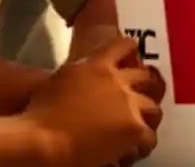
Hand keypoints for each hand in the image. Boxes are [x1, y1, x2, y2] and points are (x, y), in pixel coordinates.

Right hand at [25, 37, 164, 166]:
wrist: (45, 141)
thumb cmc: (41, 112)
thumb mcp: (60, 78)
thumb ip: (81, 70)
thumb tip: (88, 70)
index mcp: (98, 65)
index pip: (123, 45)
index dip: (130, 52)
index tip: (129, 59)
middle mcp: (119, 82)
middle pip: (145, 77)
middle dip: (143, 86)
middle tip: (136, 96)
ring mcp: (129, 106)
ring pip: (153, 107)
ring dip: (145, 116)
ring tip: (136, 125)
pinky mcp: (134, 130)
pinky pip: (150, 136)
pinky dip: (143, 143)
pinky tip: (134, 148)